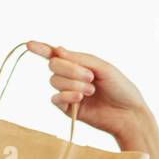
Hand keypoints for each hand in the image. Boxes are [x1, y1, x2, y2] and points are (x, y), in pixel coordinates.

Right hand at [25, 41, 158, 158]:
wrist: (128, 113)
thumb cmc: (120, 88)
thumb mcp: (102, 67)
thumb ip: (80, 59)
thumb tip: (57, 50)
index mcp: (79, 63)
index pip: (55, 54)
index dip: (41, 49)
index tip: (29, 44)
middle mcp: (71, 76)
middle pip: (53, 65)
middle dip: (70, 69)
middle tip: (90, 76)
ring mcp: (68, 92)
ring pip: (55, 81)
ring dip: (73, 83)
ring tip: (91, 90)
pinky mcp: (68, 109)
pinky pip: (55, 98)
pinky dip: (67, 95)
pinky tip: (80, 98)